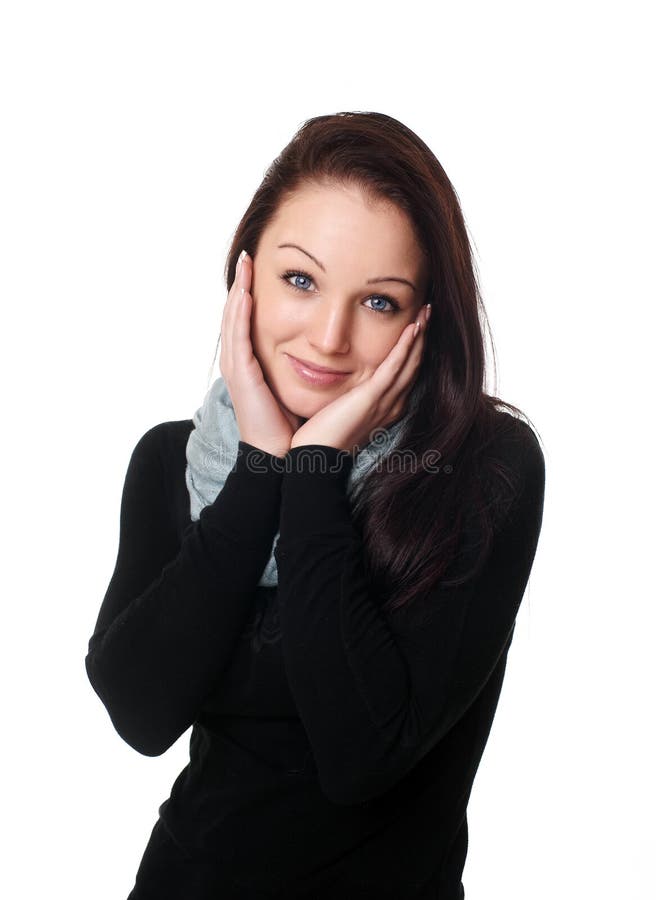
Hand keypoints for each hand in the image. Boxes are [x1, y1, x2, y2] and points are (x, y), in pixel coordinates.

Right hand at [219, 250, 302, 457]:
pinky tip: (245, 292)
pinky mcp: (242, 374)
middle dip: (241, 283)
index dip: (249, 294)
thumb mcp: (293, 385)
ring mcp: (236, 367)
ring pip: (233, 318)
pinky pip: (239, 336)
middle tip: (247, 256)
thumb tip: (320, 350)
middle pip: (235, 313)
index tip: (258, 268)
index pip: (245, 320)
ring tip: (245, 263)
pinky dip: (240, 312)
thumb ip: (299, 364)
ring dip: (238, 289)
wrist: (281, 453)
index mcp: (249, 364)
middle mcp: (238, 362)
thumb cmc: (289, 424)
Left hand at [289, 304, 430, 455]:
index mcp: (386, 408)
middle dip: (423, 337)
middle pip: (414, 365)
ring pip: (410, 363)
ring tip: (427, 311)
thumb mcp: (342, 411)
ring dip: (419, 335)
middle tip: (428, 311)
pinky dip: (405, 346)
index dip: (414, 349)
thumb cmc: (322, 437)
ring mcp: (385, 402)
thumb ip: (350, 396)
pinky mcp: (372, 398)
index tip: (418, 325)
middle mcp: (392, 404)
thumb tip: (344, 382)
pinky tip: (413, 328)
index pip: (406, 373)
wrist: (315, 458)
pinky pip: (394, 367)